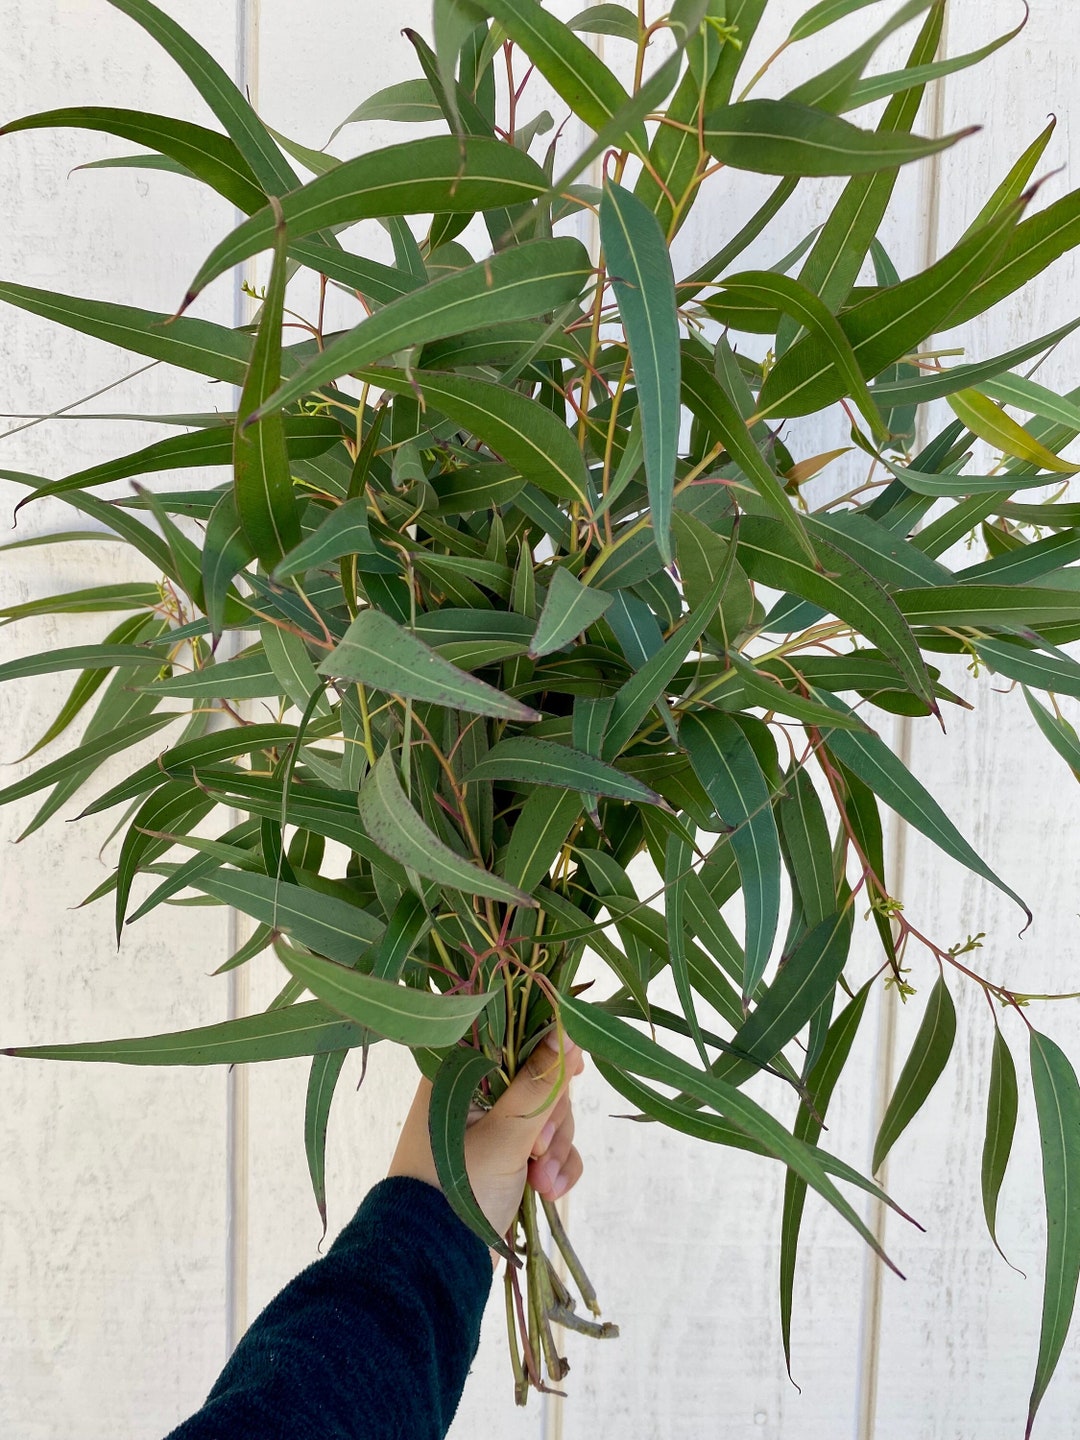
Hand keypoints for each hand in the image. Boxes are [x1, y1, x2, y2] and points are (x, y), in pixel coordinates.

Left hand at [387, 1032, 584, 1240]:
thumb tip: (568, 1030)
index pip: (515, 1040)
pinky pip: (549, 1150)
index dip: (548, 1055)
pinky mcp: (508, 1158)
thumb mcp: (505, 1135)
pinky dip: (556, 1168)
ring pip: (550, 1117)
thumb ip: (539, 1084)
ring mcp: (492, 1128)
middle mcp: (476, 1095)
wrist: (434, 1261)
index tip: (572, 1074)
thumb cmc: (457, 1188)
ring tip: (543, 1182)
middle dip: (552, 1120)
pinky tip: (550, 1192)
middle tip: (538, 1148)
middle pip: (541, 1081)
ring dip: (556, 1150)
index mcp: (460, 1074)